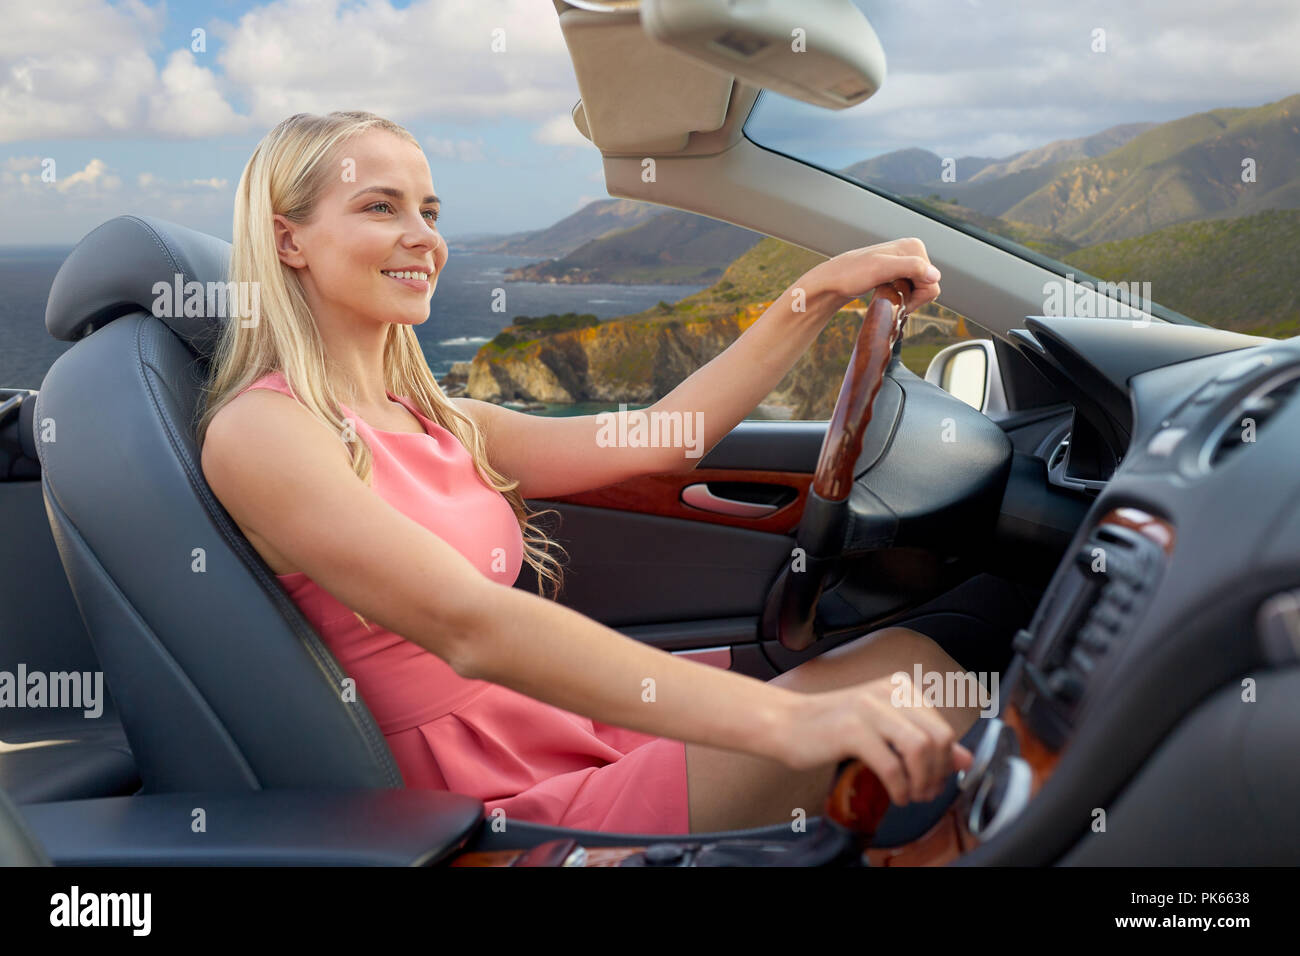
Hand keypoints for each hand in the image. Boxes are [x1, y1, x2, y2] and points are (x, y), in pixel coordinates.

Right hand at [777, 673, 972, 805]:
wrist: (786, 723)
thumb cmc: (831, 726)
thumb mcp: (883, 729)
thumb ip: (924, 740)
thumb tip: (965, 758)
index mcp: (898, 686)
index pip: (942, 727)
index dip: (945, 760)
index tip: (934, 779)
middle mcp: (887, 691)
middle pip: (938, 737)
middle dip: (938, 773)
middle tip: (925, 792)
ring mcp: (869, 708)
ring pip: (920, 749)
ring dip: (921, 782)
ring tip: (911, 795)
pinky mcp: (852, 730)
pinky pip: (892, 765)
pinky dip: (900, 787)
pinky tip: (896, 795)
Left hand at [801, 237, 941, 315]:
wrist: (832, 281)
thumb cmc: (850, 275)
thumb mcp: (880, 270)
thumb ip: (910, 268)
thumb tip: (935, 275)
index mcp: (914, 247)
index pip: (933, 282)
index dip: (916, 297)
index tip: (896, 298)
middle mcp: (913, 250)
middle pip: (929, 286)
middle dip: (912, 297)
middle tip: (889, 297)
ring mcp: (905, 260)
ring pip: (920, 289)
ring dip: (905, 297)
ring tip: (886, 294)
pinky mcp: (897, 270)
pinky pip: (910, 288)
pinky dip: (901, 296)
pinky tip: (885, 293)